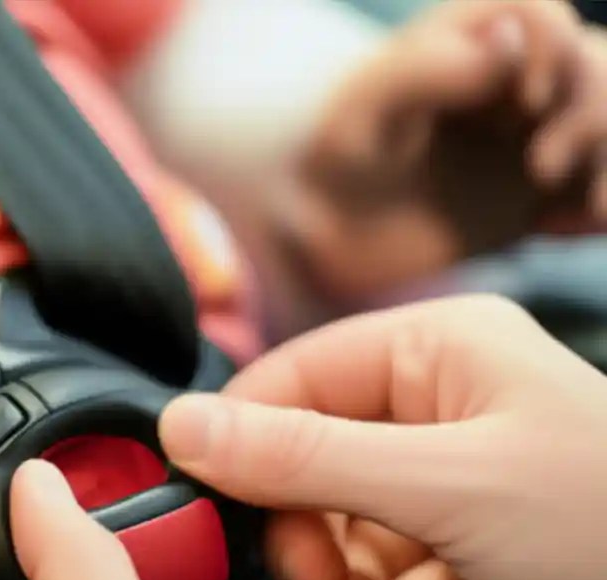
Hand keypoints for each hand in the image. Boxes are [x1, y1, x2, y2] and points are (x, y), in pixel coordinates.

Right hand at [159, 295, 606, 579]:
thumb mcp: (446, 485)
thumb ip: (300, 456)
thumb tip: (178, 423)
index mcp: (434, 356)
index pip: (286, 383)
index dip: (241, 449)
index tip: (208, 513)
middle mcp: (436, 421)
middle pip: (304, 479)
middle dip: (312, 553)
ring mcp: (452, 506)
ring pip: (342, 558)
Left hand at [284, 0, 606, 300]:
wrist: (321, 238)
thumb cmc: (328, 166)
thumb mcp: (360, 115)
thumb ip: (426, 71)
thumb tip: (507, 47)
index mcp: (466, 43)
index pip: (542, 17)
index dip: (553, 51)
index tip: (524, 101)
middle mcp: (507, 82)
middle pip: (594, 66)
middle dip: (592, 111)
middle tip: (539, 170)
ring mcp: (529, 136)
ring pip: (606, 125)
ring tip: (592, 212)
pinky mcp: (537, 194)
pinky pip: (593, 189)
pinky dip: (599, 209)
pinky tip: (569, 229)